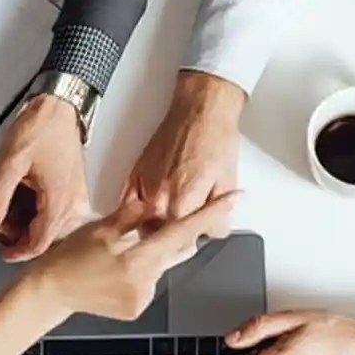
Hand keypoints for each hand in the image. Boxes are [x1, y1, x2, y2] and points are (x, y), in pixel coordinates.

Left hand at [0, 95, 89, 261]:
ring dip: (30, 225)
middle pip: (47, 238)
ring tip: (10, 208)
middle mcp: (73, 204)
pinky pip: (59, 214)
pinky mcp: (75, 191)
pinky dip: (40, 214)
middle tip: (1, 222)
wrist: (59, 108)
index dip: (18, 252)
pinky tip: (25, 201)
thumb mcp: (9, 164)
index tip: (3, 252)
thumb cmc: (41, 129)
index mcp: (59, 202)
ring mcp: (76, 198)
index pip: (39, 244)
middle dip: (21, 236)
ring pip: (53, 227)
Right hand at [18, 193, 238, 321]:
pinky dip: (143, 269)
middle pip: (176, 250)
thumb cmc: (69, 259)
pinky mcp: (137, 308)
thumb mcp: (100, 228)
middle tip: (155, 221)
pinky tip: (118, 269)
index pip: (183, 232)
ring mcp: (143, 299)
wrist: (52, 291)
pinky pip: (150, 281)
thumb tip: (154, 203)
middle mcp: (145, 283)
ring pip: (162, 265)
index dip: (210, 215)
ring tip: (119, 251)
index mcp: (137, 261)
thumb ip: (133, 215)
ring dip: (153, 252)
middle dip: (173, 234)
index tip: (234, 201)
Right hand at [123, 71, 244, 229]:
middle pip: (156, 239)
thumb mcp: (228, 183)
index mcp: (183, 202)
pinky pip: (125, 205)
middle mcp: (159, 197)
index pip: (179, 243)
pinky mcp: (134, 174)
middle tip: (180, 236)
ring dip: (149, 230)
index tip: (193, 241)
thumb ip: (220, 216)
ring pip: (138, 225)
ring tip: (164, 224)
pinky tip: (144, 213)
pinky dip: (133, 213)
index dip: (188, 245)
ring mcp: (143, 186)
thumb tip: (213, 234)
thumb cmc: (215, 139)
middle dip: (168, 241)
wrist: (200, 110)